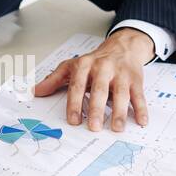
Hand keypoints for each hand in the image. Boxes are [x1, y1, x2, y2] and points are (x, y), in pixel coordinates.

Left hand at [31, 28, 154, 131]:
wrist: (123, 46)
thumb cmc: (95, 62)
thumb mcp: (72, 66)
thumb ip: (54, 80)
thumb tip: (35, 92)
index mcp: (85, 65)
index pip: (78, 86)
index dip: (75, 103)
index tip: (73, 120)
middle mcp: (103, 68)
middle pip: (100, 90)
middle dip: (96, 109)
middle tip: (93, 127)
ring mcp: (121, 73)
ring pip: (121, 93)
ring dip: (119, 112)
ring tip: (116, 128)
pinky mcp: (136, 80)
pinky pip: (139, 95)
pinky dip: (141, 109)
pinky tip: (141, 121)